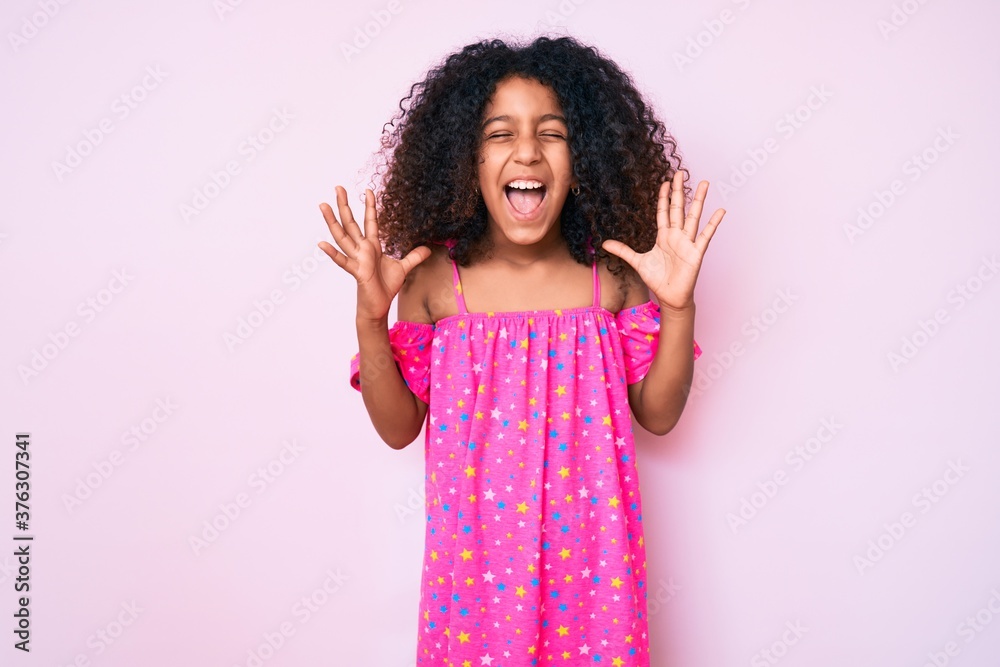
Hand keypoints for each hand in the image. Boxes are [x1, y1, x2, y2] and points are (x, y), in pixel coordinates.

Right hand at [318, 185, 430, 322]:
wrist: (378, 306)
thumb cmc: (385, 287)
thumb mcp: (403, 268)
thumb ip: (414, 257)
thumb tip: (428, 248)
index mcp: (372, 246)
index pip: (370, 222)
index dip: (370, 206)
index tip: (368, 190)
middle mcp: (362, 250)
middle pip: (351, 223)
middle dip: (345, 205)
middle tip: (338, 187)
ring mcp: (357, 259)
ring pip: (342, 236)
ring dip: (332, 221)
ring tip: (323, 205)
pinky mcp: (357, 272)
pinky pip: (343, 261)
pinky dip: (332, 253)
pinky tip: (322, 244)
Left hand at [602, 171, 724, 312]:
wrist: (670, 297)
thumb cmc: (657, 280)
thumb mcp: (637, 262)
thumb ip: (623, 251)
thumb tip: (604, 243)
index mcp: (663, 236)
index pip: (663, 212)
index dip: (663, 197)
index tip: (664, 181)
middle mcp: (676, 236)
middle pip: (678, 208)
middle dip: (678, 190)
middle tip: (680, 172)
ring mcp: (687, 242)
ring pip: (693, 216)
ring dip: (698, 200)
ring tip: (704, 183)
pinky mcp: (696, 252)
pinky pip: (706, 235)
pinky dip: (713, 223)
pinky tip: (720, 210)